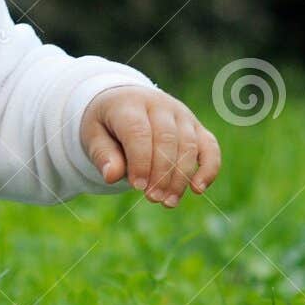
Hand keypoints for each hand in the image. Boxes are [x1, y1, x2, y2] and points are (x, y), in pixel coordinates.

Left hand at [79, 87, 220, 207]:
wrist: (124, 102)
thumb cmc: (107, 124)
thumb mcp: (93, 135)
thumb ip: (102, 154)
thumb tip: (111, 177)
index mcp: (130, 103)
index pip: (139, 132)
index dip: (140, 161)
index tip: (137, 187)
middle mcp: (159, 104)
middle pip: (167, 139)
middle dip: (161, 173)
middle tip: (152, 198)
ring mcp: (182, 114)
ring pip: (189, 145)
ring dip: (180, 177)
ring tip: (168, 202)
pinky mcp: (196, 127)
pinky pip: (210, 146)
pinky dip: (208, 168)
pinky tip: (197, 189)